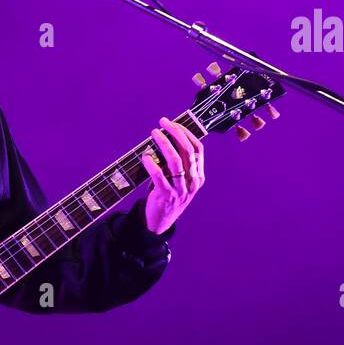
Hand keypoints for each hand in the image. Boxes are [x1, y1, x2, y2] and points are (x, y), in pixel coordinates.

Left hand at [139, 116, 204, 233]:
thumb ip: (178, 163)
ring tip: (154, 133)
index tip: (173, 123)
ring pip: (175, 161)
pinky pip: (159, 176)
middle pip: (187, 151)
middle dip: (175, 132)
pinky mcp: (166, 196)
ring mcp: (181, 190)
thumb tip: (166, 137)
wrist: (160, 222)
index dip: (186, 133)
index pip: (198, 149)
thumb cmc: (167, 195)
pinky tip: (145, 157)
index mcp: (198, 176)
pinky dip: (151, 164)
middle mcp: (192, 182)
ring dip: (164, 143)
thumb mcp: (179, 180)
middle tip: (162, 122)